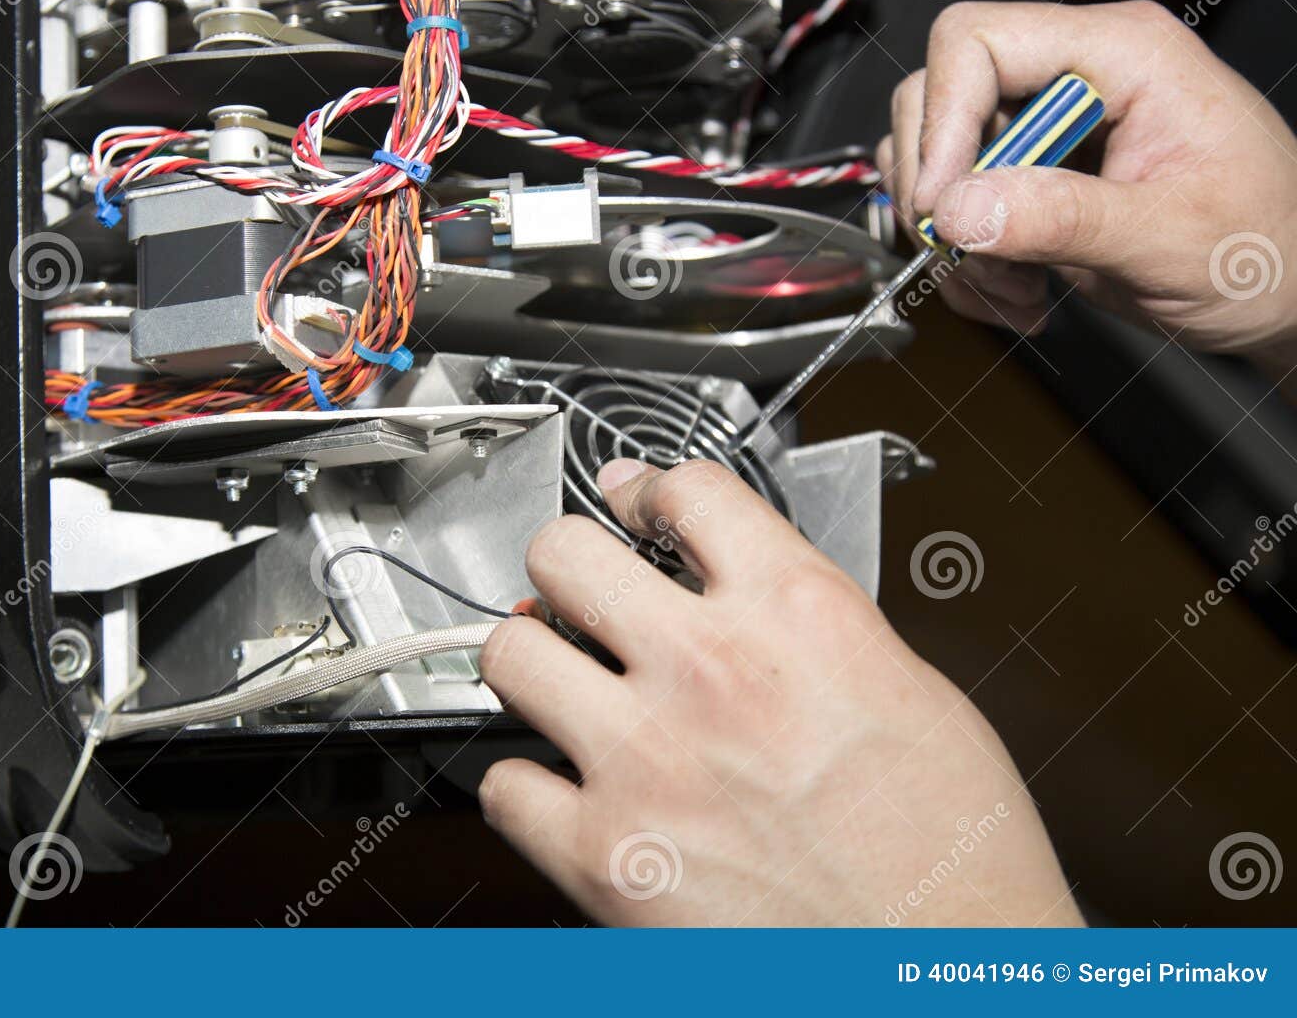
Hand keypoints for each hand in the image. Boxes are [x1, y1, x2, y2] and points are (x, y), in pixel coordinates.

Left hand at [477, 458, 1081, 926]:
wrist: (946, 976)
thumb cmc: (955, 858)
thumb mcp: (913, 691)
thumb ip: (814, 625)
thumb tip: (754, 592)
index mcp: (800, 616)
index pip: (687, 491)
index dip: (650, 490)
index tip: (636, 502)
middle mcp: (710, 672)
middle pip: (564, 552)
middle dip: (568, 568)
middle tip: (579, 594)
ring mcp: (644, 760)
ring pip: (509, 653)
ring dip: (531, 663)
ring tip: (558, 683)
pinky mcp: (603, 854)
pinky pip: (503, 785)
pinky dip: (525, 787)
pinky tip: (563, 789)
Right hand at [875, 0, 1296, 377]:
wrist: (1289, 292)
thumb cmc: (1269, 247)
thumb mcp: (1170, 238)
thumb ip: (1062, 218)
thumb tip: (958, 208)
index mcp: (1123, 54)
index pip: (978, 42)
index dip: (943, 120)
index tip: (941, 201)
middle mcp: (1075, 76)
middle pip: (938, 98)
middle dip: (941, 191)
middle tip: (971, 254)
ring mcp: (1047, 128)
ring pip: (934, 161)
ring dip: (954, 239)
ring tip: (1012, 288)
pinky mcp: (1030, 178)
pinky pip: (953, 208)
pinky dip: (967, 264)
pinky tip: (1019, 294)